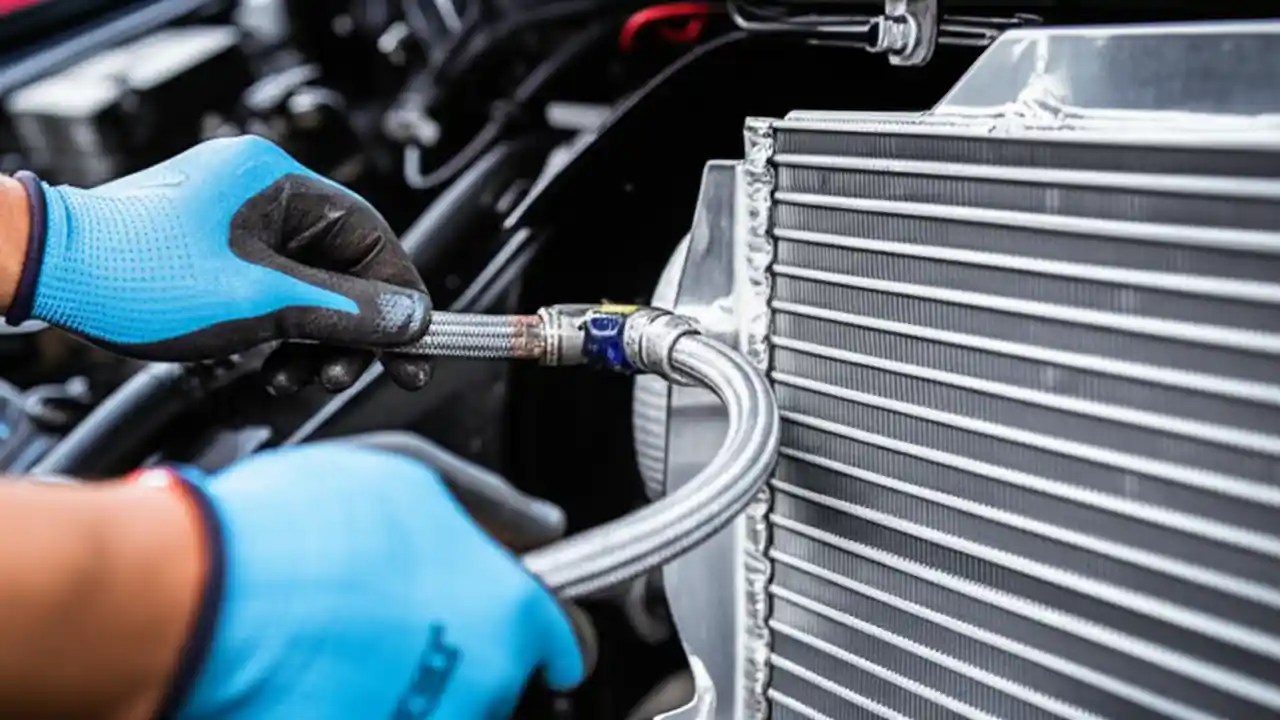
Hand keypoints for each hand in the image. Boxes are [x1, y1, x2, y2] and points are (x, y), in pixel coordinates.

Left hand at [6, 136, 431, 391]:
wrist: (47, 272)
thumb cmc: (139, 270)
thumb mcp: (260, 302)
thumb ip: (343, 312)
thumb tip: (408, 319)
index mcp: (281, 182)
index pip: (372, 238)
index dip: (399, 297)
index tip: (416, 343)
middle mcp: (262, 193)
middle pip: (341, 267)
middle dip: (349, 330)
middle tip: (350, 373)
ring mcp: (237, 221)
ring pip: (307, 287)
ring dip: (312, 340)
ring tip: (295, 377)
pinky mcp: (216, 250)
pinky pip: (273, 291)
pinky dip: (280, 331)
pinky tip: (270, 365)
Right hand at [164, 444, 584, 719]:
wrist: (196, 595)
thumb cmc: (297, 529)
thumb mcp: (413, 475)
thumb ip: (494, 506)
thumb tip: (541, 525)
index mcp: (505, 610)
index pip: (566, 641)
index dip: (546, 633)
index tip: (534, 636)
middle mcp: (480, 679)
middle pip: (496, 673)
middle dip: (460, 647)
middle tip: (396, 611)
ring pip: (444, 702)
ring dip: (412, 679)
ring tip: (346, 635)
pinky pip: (390, 716)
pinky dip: (366, 701)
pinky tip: (323, 674)